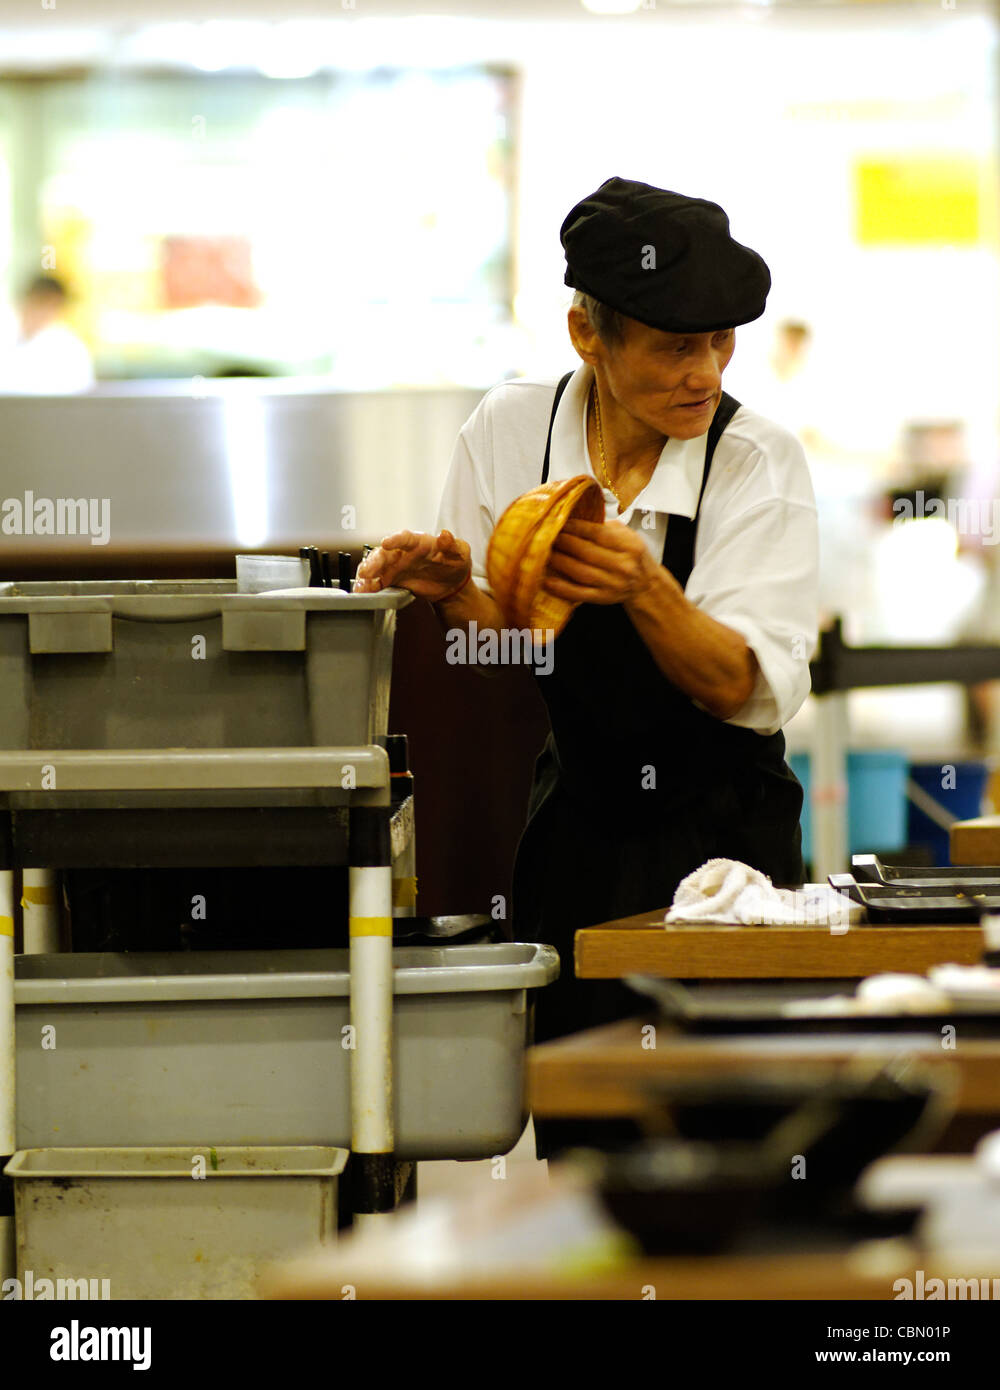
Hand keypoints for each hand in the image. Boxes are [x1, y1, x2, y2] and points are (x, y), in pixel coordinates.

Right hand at [353, 528, 471, 600]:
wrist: (452, 585)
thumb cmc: (455, 563)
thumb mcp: (460, 552)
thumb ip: (452, 545)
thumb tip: (445, 535)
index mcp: (419, 542)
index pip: (405, 538)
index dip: (395, 540)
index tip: (385, 543)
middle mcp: (403, 552)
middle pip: (385, 553)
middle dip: (374, 561)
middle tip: (367, 571)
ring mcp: (395, 566)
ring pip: (376, 566)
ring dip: (367, 574)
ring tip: (361, 585)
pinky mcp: (392, 579)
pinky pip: (376, 581)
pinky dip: (368, 586)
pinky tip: (362, 591)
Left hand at [542, 519, 659, 605]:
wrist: (645, 584)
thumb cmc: (631, 555)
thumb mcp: (626, 535)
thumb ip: (604, 526)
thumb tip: (574, 516)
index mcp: (630, 546)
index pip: (598, 534)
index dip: (576, 527)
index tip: (560, 521)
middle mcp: (623, 566)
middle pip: (587, 552)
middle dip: (563, 543)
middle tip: (547, 535)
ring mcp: (613, 584)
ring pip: (581, 572)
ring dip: (559, 562)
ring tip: (544, 553)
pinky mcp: (603, 598)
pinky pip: (580, 594)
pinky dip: (562, 589)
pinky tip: (547, 581)